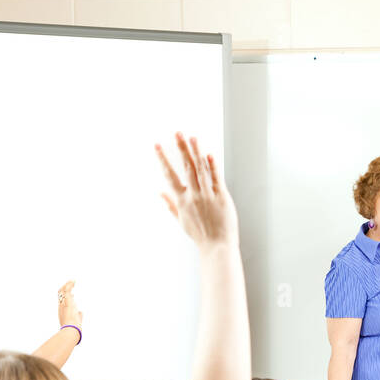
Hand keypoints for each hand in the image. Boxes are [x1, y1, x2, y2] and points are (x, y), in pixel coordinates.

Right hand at [57, 280, 81, 328]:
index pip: (62, 301)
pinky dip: (69, 285)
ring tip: (73, 281)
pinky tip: (73, 282)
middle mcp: (61, 306)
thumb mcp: (76, 320)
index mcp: (63, 311)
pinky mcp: (67, 301)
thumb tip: (81, 312)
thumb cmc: (73, 327)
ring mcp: (63, 303)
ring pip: (62, 290)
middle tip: (71, 284)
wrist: (71, 330)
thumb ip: (79, 316)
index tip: (72, 294)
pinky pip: (67, 290)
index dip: (66, 296)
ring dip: (67, 285)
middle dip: (65, 288)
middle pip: (60, 294)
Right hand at [157, 132, 236, 248]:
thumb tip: (160, 194)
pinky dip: (213, 166)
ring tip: (192, 137)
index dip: (163, 159)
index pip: (170, 175)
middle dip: (181, 148)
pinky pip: (217, 178)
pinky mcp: (222, 197)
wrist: (217, 246)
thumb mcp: (182, 221)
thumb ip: (171, 205)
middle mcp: (194, 195)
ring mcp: (208, 195)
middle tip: (176, 133)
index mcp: (182, 200)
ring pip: (201, 169)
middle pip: (186, 167)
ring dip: (196, 152)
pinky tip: (209, 154)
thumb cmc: (200, 235)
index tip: (158, 146)